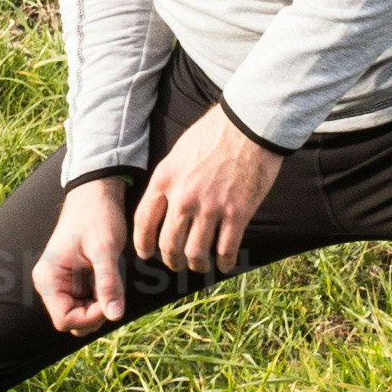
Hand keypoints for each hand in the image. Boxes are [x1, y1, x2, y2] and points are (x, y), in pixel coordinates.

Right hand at [33, 177, 135, 335]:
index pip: (64, 320)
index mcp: (48, 278)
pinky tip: (109, 277)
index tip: (111, 301)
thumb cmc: (96, 216)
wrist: (95, 193)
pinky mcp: (73, 281)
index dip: (90, 318)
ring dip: (100, 306)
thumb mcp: (104, 249)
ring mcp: (61, 284)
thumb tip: (114, 316)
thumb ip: (108, 283)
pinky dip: (102, 297)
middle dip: (95, 314)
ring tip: (111, 280)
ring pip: (81, 315)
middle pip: (72, 322)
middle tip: (113, 290)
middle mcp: (50, 284)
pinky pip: (87, 302)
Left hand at [131, 109, 279, 280]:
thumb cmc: (214, 133)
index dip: (143, 244)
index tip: (146, 254)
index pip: (144, 223)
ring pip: (195, 253)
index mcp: (165, 180)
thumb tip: (165, 205)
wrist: (249, 125)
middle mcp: (183, 197)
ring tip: (200, 266)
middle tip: (176, 264)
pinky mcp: (237, 213)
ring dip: (196, 265)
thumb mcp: (178, 153)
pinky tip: (226, 263)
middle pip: (168, 245)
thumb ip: (169, 180)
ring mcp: (210, 207)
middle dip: (171, 260)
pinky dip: (225, 262)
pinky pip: (226, 250)